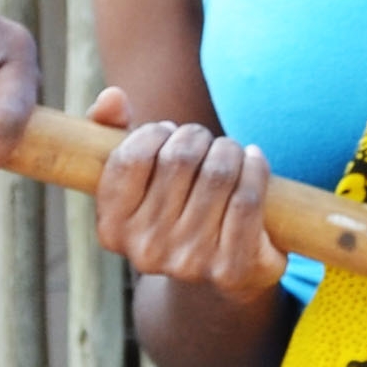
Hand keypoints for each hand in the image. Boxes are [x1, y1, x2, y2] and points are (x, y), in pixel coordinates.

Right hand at [84, 90, 288, 303]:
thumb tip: (112, 97)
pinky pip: (247, 199)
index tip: (168, 132)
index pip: (131, 158)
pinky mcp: (232, 268)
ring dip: (228, 149)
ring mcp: (189, 263)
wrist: (219, 264)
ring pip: (218, 174)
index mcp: (112, 229)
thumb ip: (111, 128)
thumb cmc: (173, 203)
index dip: (154, 133)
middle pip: (180, 160)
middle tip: (203, 140)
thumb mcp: (137, 171)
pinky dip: (256, 168)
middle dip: (197, 136)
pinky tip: (253, 160)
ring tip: (228, 151)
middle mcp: (146, 251)